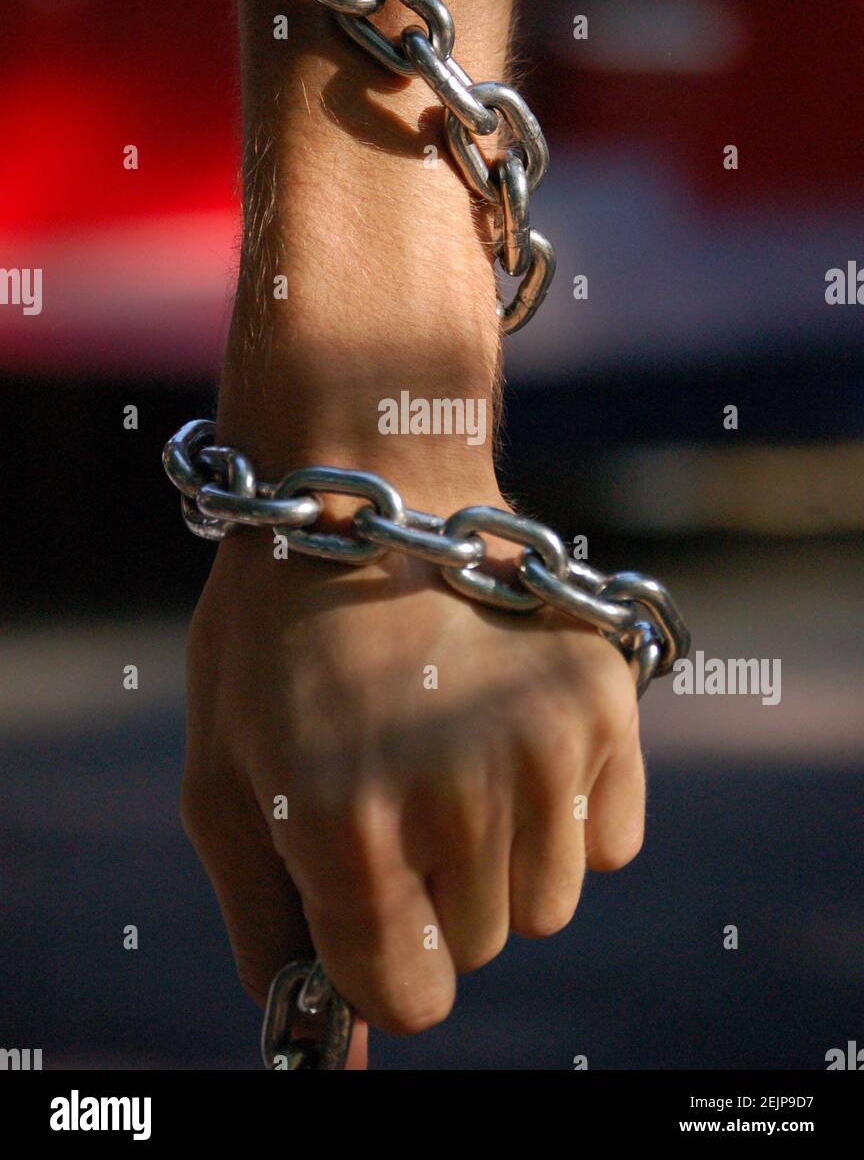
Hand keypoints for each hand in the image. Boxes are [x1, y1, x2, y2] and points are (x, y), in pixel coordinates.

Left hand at [181, 507, 643, 1049]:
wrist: (372, 492)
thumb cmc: (275, 638)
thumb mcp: (225, 782)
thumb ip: (271, 932)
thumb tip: (334, 1057)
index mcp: (347, 825)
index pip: (409, 997)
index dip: (382, 959)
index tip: (369, 895)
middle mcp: (458, 795)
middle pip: (476, 946)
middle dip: (431, 890)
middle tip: (398, 782)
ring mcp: (544, 746)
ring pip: (546, 902)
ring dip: (501, 854)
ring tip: (453, 747)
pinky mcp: (606, 701)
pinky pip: (608, 841)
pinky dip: (566, 810)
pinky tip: (510, 729)